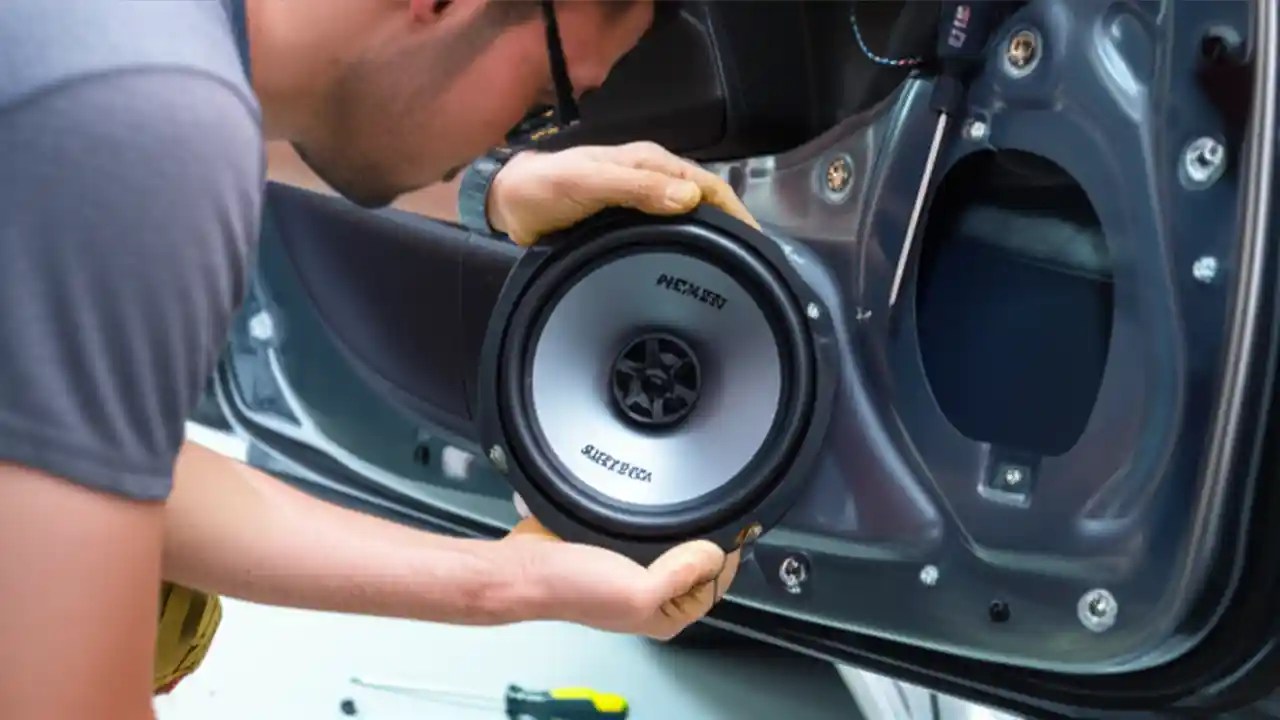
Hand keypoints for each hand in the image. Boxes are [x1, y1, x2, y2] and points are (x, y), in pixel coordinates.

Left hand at [486, 141, 758, 246]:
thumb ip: (636, 187)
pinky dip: (685, 247)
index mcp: (649, 163)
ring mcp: (642, 202)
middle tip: (749, 269)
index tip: (755, 245)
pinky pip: (667, 233)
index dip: (734, 211)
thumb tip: (691, 199)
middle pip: (704, 202)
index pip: (707, 184)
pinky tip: (690, 270)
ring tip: (728, 274)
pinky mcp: (629, 223)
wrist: (510, 203)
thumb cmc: (546, 188)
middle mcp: (651, 179)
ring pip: (688, 219)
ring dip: (709, 241)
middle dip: (730, 229)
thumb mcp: (589, 182)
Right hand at [501, 515, 740, 640]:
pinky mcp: (615, 544)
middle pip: (695, 565)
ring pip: (673, 543)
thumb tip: (714, 555)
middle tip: (713, 508)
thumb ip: (681, 575)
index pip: (713, 588)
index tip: (731, 530)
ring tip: (687, 500)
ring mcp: (632, 568)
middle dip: (704, 540)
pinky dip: (653, 516)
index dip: (725, 561)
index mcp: (663, 616)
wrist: (526, 567)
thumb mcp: (638, 590)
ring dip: (679, 525)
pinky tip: (656, 501)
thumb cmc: (577, 587)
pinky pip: (647, 528)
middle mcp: (651, 595)